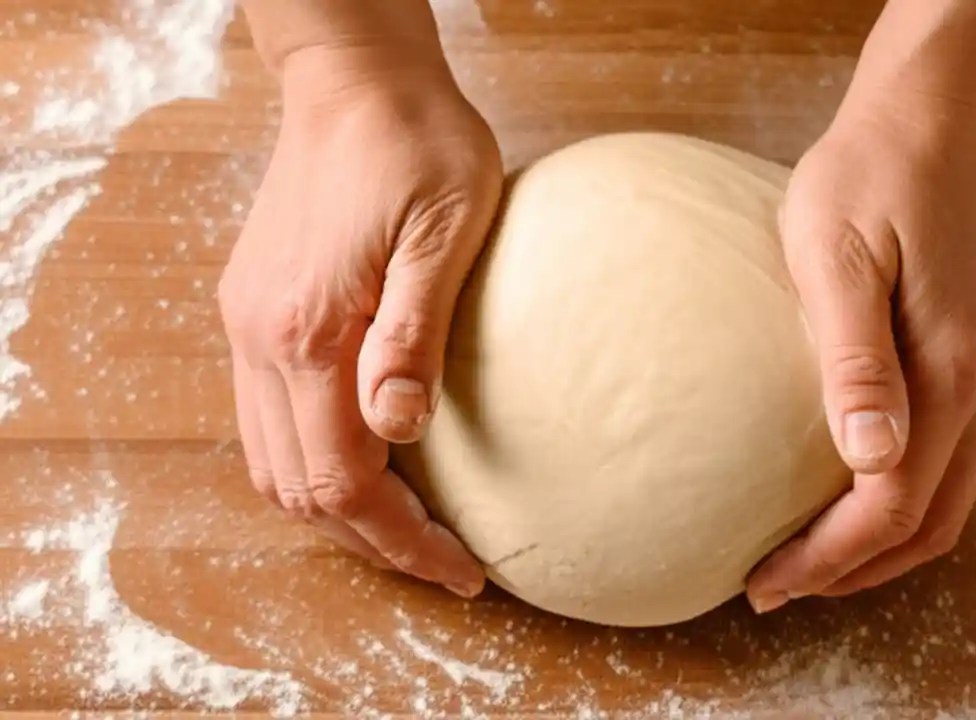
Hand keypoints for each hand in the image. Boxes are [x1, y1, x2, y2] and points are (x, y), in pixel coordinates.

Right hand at [217, 48, 501, 596]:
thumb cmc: (416, 144)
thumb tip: (397, 429)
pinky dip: (310, 461)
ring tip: (407, 527)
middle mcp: (261, 340)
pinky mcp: (252, 308)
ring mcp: (247, 325)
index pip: (344, 481)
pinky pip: (264, 418)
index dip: (403, 541)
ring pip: (272, 462)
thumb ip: (413, 334)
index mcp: (309, 331)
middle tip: (445, 561)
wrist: (352, 80)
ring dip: (336, 509)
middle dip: (373, 541)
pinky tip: (362, 459)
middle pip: (300, 489)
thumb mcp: (444, 230)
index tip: (462, 570)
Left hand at [746, 97, 975, 610]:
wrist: (931, 122)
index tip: (763, 582)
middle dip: (853, 570)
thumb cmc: (867, 178)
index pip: (894, 506)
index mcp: (952, 372)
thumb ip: (856, 359)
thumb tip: (868, 458)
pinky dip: (902, 500)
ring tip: (808, 559)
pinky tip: (850, 492)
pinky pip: (950, 460)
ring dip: (879, 543)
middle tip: (775, 587)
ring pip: (947, 501)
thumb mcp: (837, 257)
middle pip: (930, 525)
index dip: (830, 558)